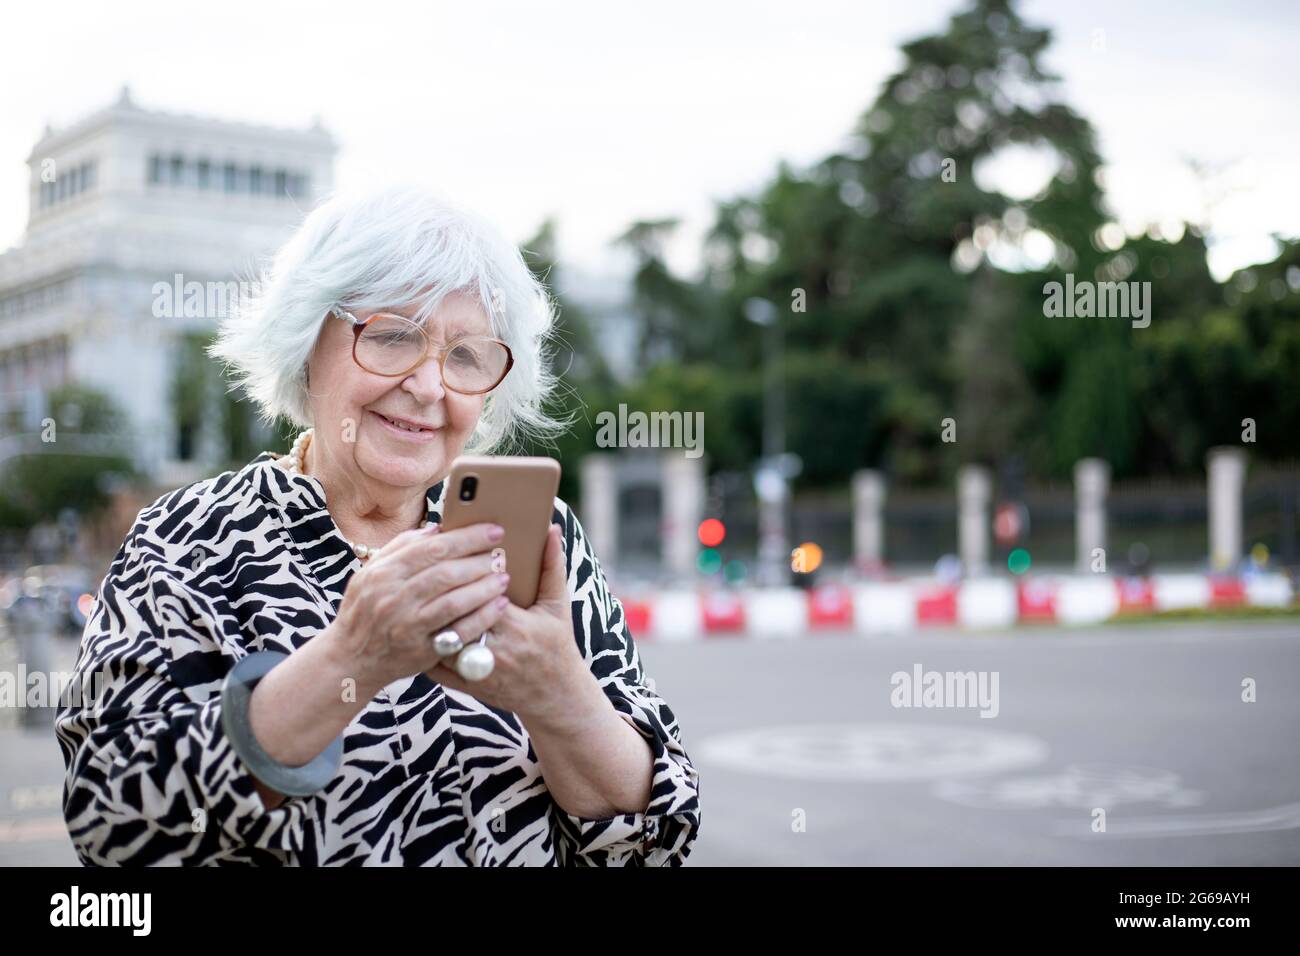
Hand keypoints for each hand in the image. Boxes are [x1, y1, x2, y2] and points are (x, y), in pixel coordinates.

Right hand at [325, 521, 511, 693]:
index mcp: (383, 573)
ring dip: (485, 587)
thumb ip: (401, 547)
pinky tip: (500, 606)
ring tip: (504, 577)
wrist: (350, 659)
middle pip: (446, 572)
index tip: (493, 531)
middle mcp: (394, 598)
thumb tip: (437, 527)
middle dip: (480, 561)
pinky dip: (483, 617)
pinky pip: (458, 632)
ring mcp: (407, 626)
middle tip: (502, 554)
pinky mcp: (421, 651)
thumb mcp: (371, 573)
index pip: (432, 548)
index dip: (467, 538)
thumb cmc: (365, 610)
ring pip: (454, 601)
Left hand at [427, 523, 593, 728]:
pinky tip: (416, 630)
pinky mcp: (467, 686)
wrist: (556, 696)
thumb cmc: (557, 645)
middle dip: (440, 597)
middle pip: (454, 617)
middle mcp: (494, 649)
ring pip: (440, 642)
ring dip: (427, 622)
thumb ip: (552, 566)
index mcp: (515, 625)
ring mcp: (478, 670)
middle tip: (425, 576)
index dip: (464, 578)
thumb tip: (552, 529)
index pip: (478, 595)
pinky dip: (423, 649)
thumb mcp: (558, 605)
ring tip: (415, 599)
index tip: (455, 559)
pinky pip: (435, 668)